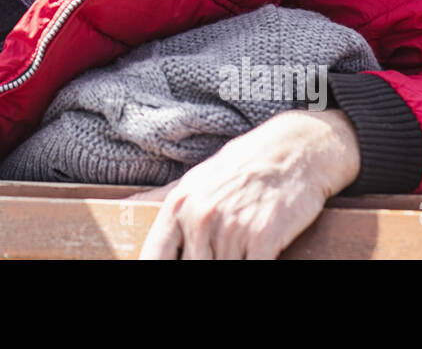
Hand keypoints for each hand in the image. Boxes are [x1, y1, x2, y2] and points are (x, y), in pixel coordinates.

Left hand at [130, 109, 360, 258]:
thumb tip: (126, 206)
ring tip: (238, 251)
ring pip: (222, 271)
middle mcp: (201, 217)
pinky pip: (251, 270)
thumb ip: (161, 197)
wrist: (295, 150)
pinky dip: (251, 267)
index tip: (167, 272)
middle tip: (217, 255)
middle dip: (205, 266)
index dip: (156, 269)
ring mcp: (232, 228)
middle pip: (192, 268)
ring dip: (231, 264)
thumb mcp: (196, 177)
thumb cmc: (244, 165)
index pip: (155, 257)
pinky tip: (256, 257)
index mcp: (179, 205)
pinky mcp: (263, 238)